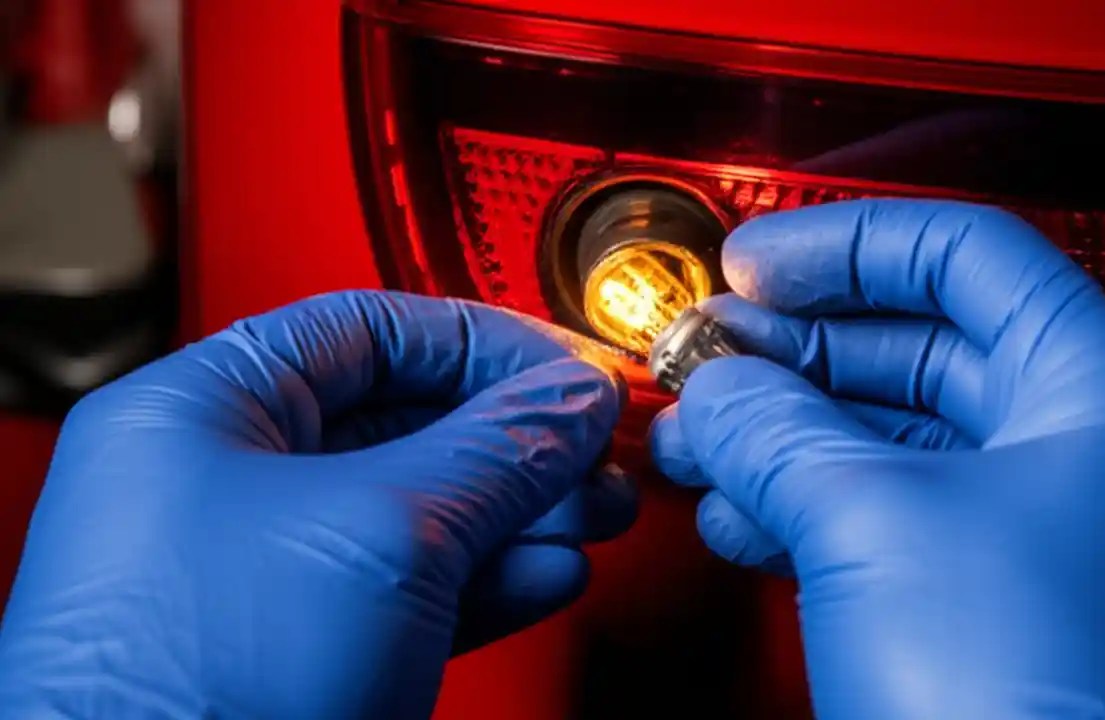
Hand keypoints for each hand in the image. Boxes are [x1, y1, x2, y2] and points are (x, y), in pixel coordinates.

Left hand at [0, 291, 635, 717]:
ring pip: (421, 513)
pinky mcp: (296, 652)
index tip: (566, 369)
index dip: (485, 343)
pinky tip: (545, 575)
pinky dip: (487, 580)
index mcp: (200, 412)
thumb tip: (571, 402)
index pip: (368, 330)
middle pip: (407, 423)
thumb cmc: (192, 690)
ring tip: (592, 512)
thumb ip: (495, 451)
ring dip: (520, 512)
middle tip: (592, 448)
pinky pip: (411, 590)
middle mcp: (223, 484)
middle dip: (518, 439)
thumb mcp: (382, 533)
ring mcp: (261, 574)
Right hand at [651, 200, 1104, 717]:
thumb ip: (773, 427)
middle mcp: (1089, 460)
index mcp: (1104, 397)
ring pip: (891, 444)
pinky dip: (806, 509)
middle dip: (792, 352)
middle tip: (704, 358)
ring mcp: (1046, 541)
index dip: (846, 244)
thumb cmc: (1034, 705)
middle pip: (920, 348)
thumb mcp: (869, 520)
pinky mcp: (998, 613)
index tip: (754, 262)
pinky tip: (741, 517)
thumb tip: (715, 392)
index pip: (967, 254)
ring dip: (782, 436)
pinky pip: (889, 524)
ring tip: (698, 444)